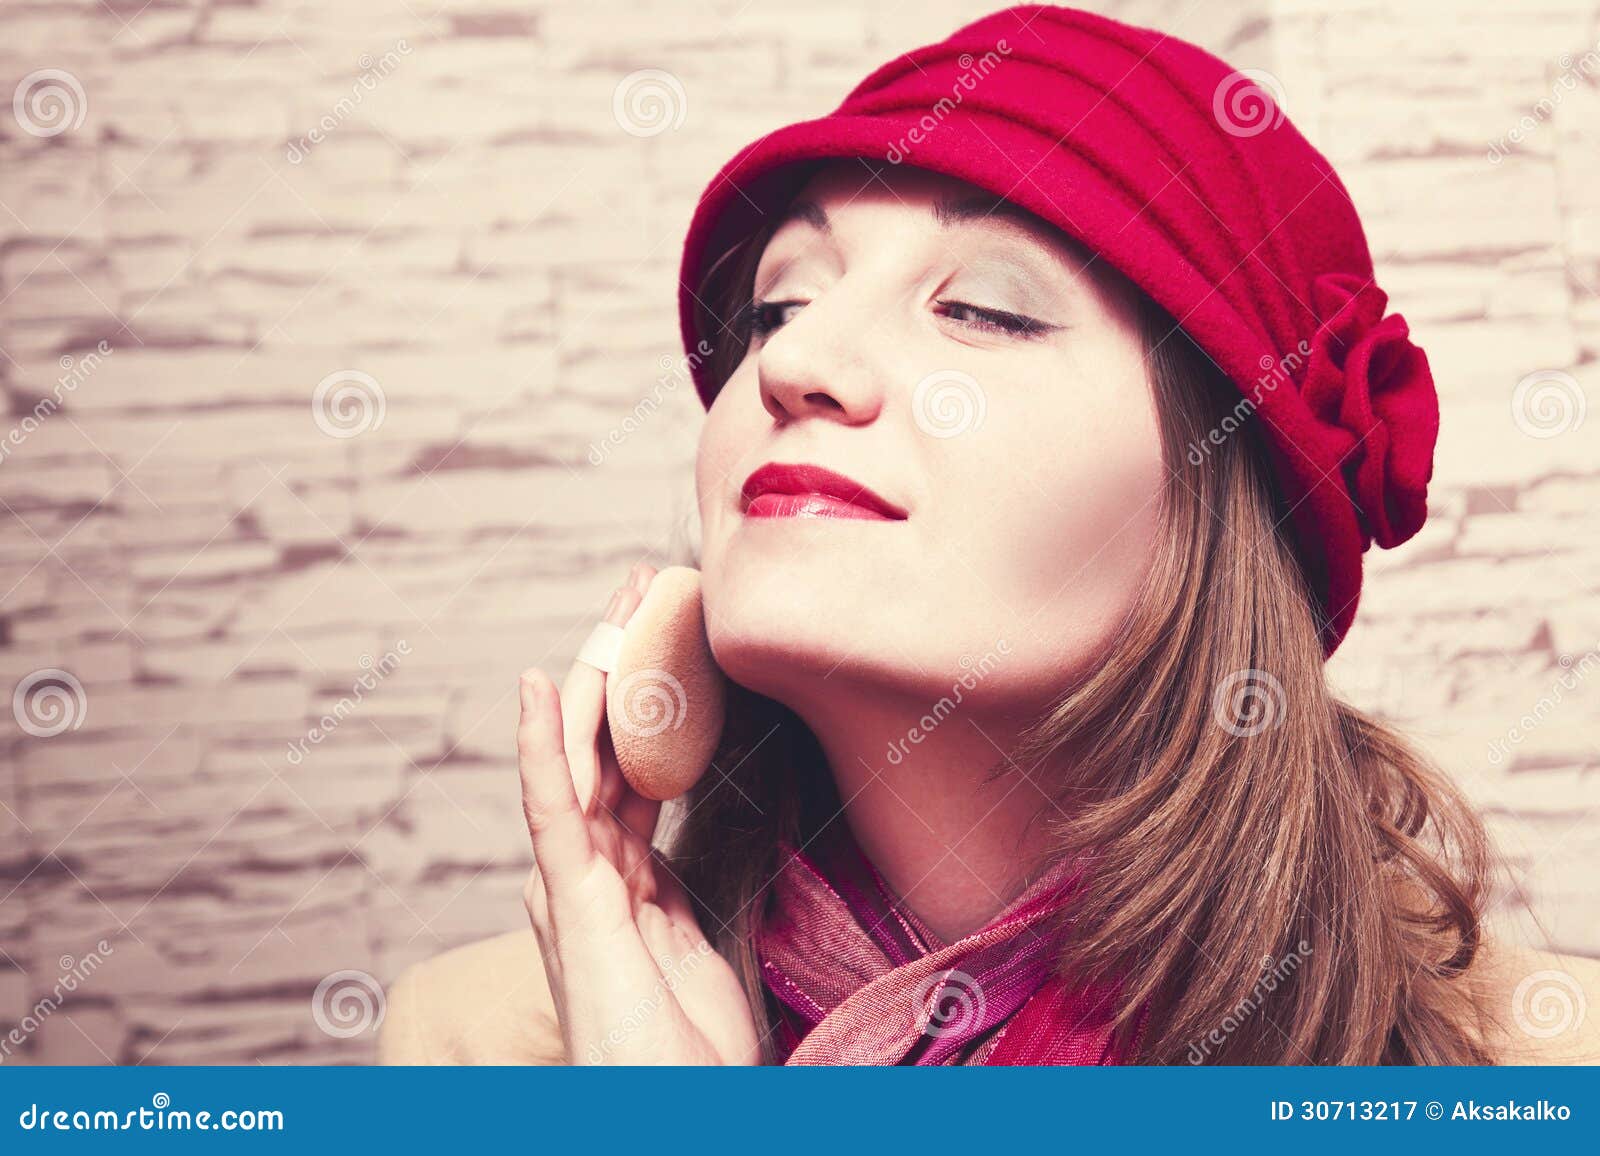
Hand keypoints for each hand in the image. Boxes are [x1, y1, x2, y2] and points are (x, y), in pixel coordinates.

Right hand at [515, 562, 760, 1064]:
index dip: (651, 689)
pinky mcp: (569, 905)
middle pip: (602, 742)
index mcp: (621, 877)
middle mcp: (586, 871)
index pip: (633, 760)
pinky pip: (552, 809)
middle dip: (623, 657)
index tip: (676, 618)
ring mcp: (571, 886)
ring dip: (597, 671)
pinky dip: (541, 743)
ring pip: (580, 754)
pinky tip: (537, 682)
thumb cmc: (693, 1051)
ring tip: (621, 599)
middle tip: (649, 579)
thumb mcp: (715, 938)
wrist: (677, 1110)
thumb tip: (745, 813)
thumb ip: (713, 875)